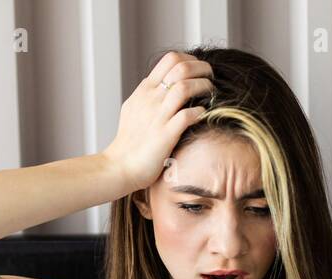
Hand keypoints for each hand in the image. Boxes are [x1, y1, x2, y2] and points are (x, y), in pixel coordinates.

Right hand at [102, 50, 213, 193]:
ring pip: (185, 87)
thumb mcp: (133, 108)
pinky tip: (203, 114)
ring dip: (203, 87)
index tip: (200, 70)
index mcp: (145, 90)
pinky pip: (188, 115)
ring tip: (211, 93)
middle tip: (211, 77)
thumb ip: (146, 95)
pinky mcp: (165, 135)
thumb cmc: (128, 141)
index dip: (191, 60)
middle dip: (202, 69)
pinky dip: (199, 112)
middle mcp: (151, 99)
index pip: (171, 59)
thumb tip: (156, 84)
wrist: (120, 166)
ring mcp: (158, 116)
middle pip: (181, 68)